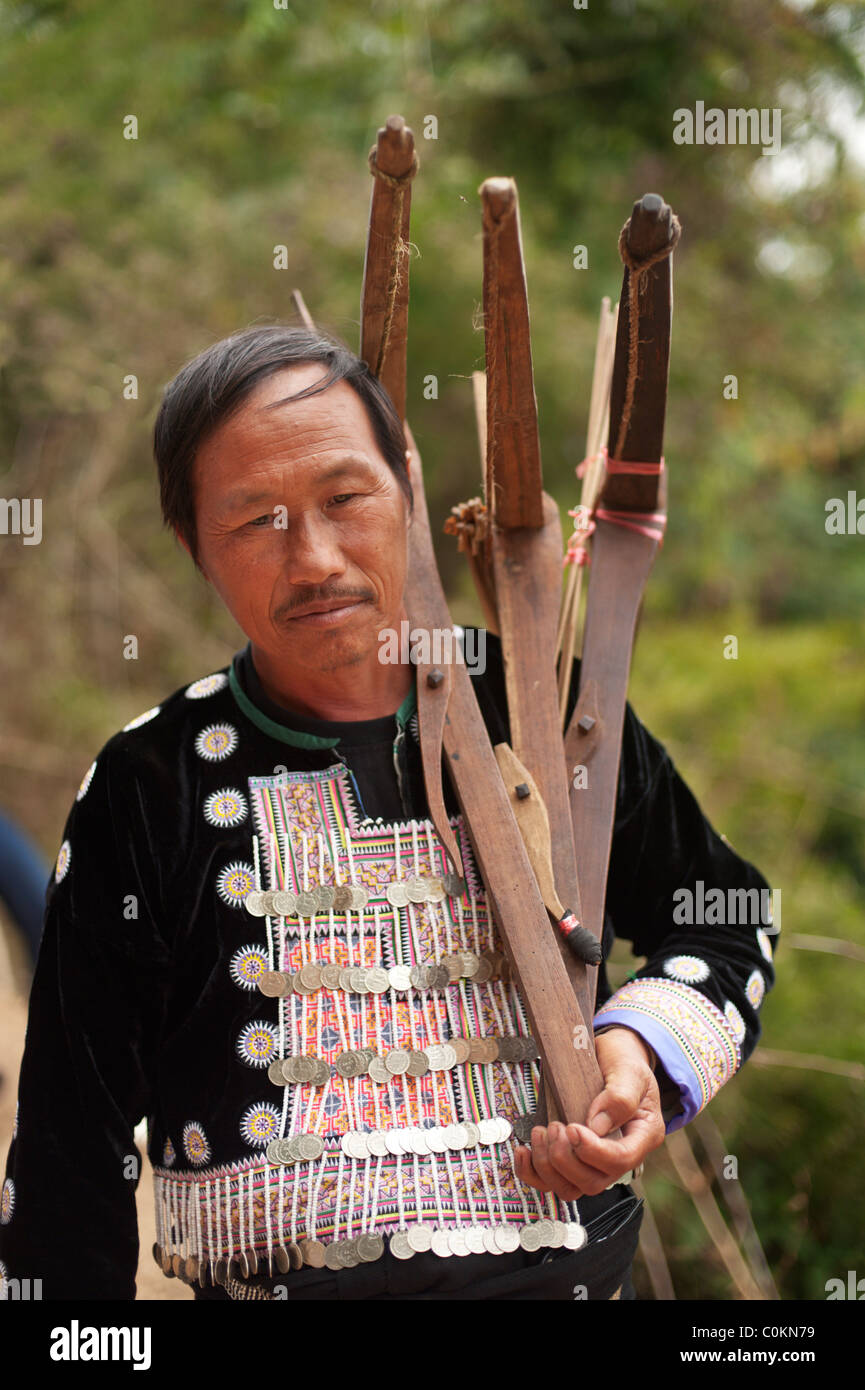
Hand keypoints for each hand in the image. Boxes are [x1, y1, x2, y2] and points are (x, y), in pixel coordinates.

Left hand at [513, 1027, 665, 1201]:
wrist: (610, 1058)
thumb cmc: (623, 1062)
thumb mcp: (629, 1070)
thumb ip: (620, 1096)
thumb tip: (597, 1126)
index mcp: (643, 1136)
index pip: (621, 1160)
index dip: (593, 1151)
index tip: (572, 1127)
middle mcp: (620, 1156)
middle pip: (593, 1182)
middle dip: (565, 1159)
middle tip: (555, 1126)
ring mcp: (595, 1161)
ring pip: (570, 1188)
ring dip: (548, 1165)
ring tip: (541, 1132)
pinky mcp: (572, 1158)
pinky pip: (551, 1182)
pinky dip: (532, 1172)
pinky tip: (524, 1150)